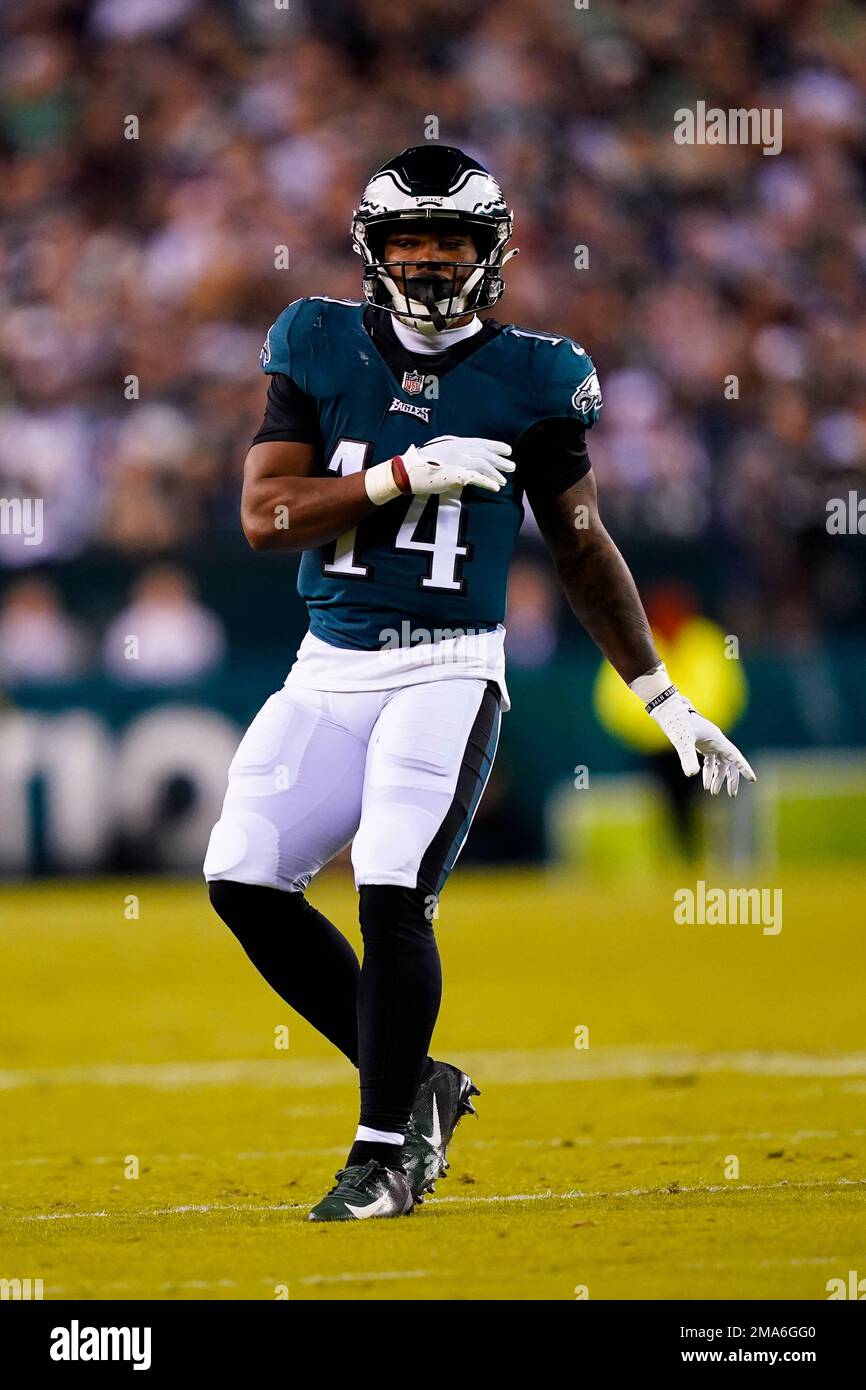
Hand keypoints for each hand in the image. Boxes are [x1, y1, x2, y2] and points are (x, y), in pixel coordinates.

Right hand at [365, 435, 513, 504]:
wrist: (407, 470)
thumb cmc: (420, 463)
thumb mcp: (439, 452)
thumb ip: (453, 454)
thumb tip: (463, 460)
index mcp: (456, 443)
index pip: (480, 443)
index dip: (496, 446)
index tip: (507, 449)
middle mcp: (459, 449)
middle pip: (485, 453)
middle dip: (500, 460)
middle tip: (512, 466)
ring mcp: (458, 461)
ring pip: (484, 465)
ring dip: (496, 473)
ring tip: (505, 480)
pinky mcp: (456, 474)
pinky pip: (477, 478)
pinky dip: (488, 483)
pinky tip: (496, 487)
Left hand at [650, 693, 756, 796]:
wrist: (668, 709)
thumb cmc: (677, 722)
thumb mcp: (683, 741)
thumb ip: (688, 757)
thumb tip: (692, 775)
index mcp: (717, 740)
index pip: (735, 756)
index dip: (744, 768)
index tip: (752, 780)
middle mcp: (716, 741)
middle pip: (729, 763)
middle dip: (731, 779)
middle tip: (732, 794)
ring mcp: (709, 742)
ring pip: (719, 763)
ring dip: (717, 777)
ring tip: (712, 792)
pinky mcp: (701, 744)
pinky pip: (710, 761)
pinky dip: (708, 772)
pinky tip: (704, 783)